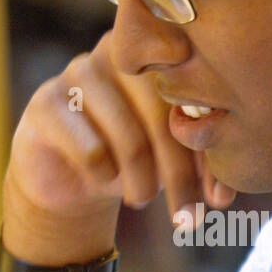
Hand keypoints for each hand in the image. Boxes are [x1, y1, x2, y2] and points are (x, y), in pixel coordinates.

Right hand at [3, 30, 235, 262]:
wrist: (68, 177)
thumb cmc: (132, 158)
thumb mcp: (174, 158)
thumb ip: (203, 162)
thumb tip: (224, 195)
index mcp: (159, 52)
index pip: (195, 97)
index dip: (208, 150)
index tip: (216, 200)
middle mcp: (119, 52)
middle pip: (163, 114)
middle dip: (179, 174)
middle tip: (187, 218)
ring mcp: (79, 72)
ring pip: (129, 137)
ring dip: (143, 182)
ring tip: (142, 199)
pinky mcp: (47, 103)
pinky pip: (91, 150)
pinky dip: (104, 176)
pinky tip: (103, 181)